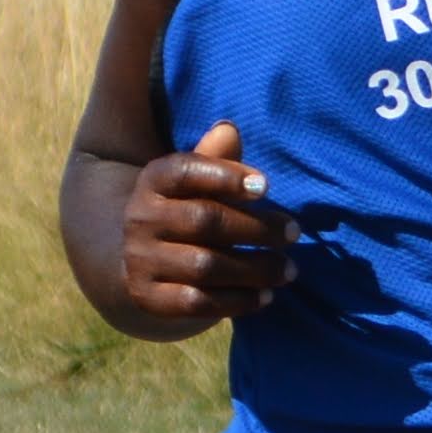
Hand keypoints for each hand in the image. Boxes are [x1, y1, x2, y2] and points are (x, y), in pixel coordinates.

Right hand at [121, 121, 297, 322]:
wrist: (138, 258)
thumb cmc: (184, 209)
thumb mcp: (195, 181)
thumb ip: (214, 159)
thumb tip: (228, 130)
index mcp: (153, 181)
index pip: (184, 171)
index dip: (226, 176)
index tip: (266, 187)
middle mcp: (140, 218)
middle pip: (204, 220)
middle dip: (256, 228)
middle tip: (294, 235)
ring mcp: (140, 260)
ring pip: (204, 265)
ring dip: (254, 269)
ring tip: (288, 270)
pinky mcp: (147, 297)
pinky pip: (197, 302)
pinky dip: (236, 301)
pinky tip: (265, 297)